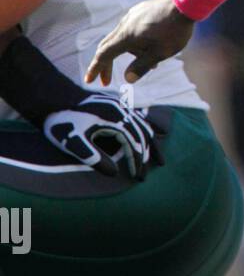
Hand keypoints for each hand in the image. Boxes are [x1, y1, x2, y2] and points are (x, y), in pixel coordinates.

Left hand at [43, 93, 164, 180]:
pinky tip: (149, 137)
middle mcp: (121, 111)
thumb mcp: (74, 142)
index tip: (138, 177)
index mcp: (115, 119)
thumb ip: (94, 158)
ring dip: (151, 144)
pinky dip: (145, 131)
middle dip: (148, 156)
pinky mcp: (113, 106)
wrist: (51, 97)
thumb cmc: (61, 121)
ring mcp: (118, 107)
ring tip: (159, 160)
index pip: (135, 143)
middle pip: (143, 134)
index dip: (138, 162)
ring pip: (143, 126)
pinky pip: (136, 119)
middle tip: (146, 175)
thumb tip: (115, 173)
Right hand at [86, 0, 193, 86]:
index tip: (89, 80)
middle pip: (107, 46)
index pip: (104, 55)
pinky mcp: (140, 11)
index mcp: (126, 36)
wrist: (186, 2)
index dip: (95, 69)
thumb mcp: (160, 53)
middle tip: (106, 80)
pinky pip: (131, 29)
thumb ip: (142, 66)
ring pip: (122, 38)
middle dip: (106, 65)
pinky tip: (152, 47)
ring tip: (152, 65)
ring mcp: (132, 16)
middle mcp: (125, 24)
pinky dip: (135, 42)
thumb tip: (127, 79)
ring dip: (130, 54)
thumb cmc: (175, 30)